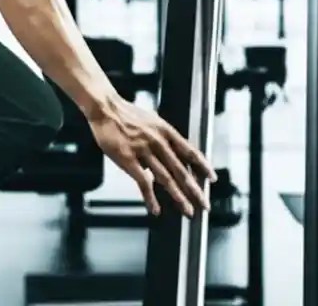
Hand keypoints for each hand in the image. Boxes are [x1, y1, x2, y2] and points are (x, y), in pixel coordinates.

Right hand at [87, 96, 215, 216]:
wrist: (105, 108)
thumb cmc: (126, 114)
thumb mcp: (152, 121)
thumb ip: (163, 138)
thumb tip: (172, 154)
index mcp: (166, 131)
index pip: (191, 152)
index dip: (203, 166)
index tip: (212, 178)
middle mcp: (158, 142)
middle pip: (181, 169)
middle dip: (195, 189)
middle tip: (204, 204)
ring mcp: (144, 151)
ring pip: (166, 178)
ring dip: (179, 197)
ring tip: (188, 210)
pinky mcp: (128, 159)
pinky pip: (143, 182)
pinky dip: (151, 198)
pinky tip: (155, 209)